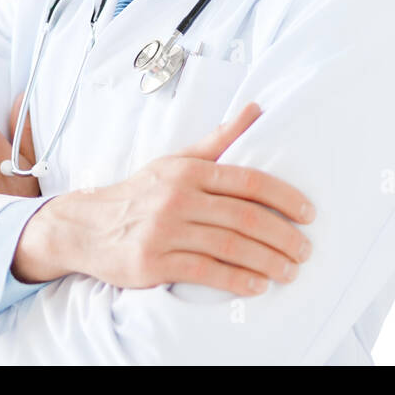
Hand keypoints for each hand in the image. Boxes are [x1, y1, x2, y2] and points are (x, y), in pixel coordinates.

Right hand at [21, 102, 315, 296]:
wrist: (86, 226)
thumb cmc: (142, 192)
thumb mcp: (178, 160)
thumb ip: (220, 139)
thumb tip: (257, 109)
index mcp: (189, 171)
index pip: (248, 181)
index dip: (285, 197)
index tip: (309, 214)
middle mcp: (178, 198)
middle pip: (245, 218)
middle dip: (283, 236)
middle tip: (306, 250)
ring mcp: (164, 231)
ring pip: (229, 247)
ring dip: (267, 262)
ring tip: (290, 271)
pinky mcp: (153, 262)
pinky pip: (205, 271)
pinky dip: (236, 280)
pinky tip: (258, 286)